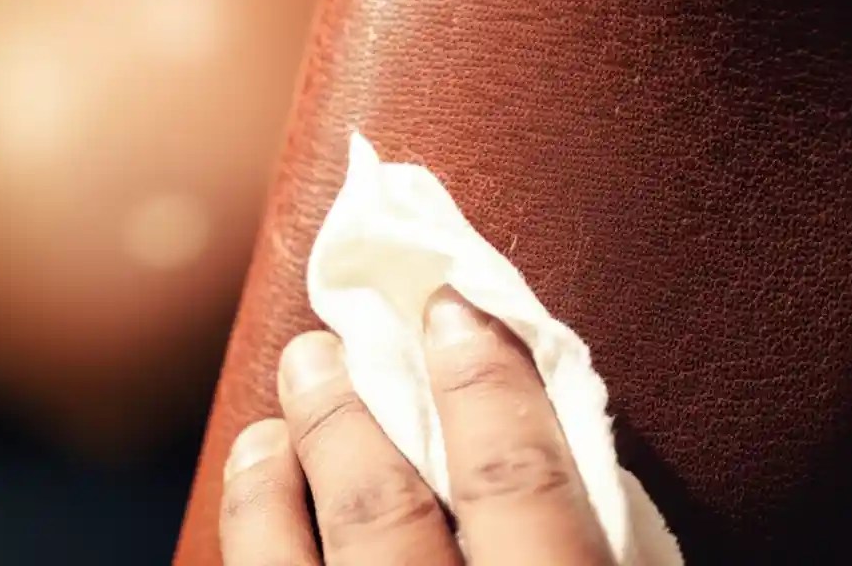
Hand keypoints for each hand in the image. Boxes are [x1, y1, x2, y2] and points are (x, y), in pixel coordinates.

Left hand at [218, 287, 613, 565]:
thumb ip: (600, 543)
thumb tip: (585, 458)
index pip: (517, 488)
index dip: (486, 388)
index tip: (453, 309)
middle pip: (385, 517)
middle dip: (345, 423)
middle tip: (318, 348)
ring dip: (270, 491)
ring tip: (265, 432)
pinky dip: (251, 547)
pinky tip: (251, 514)